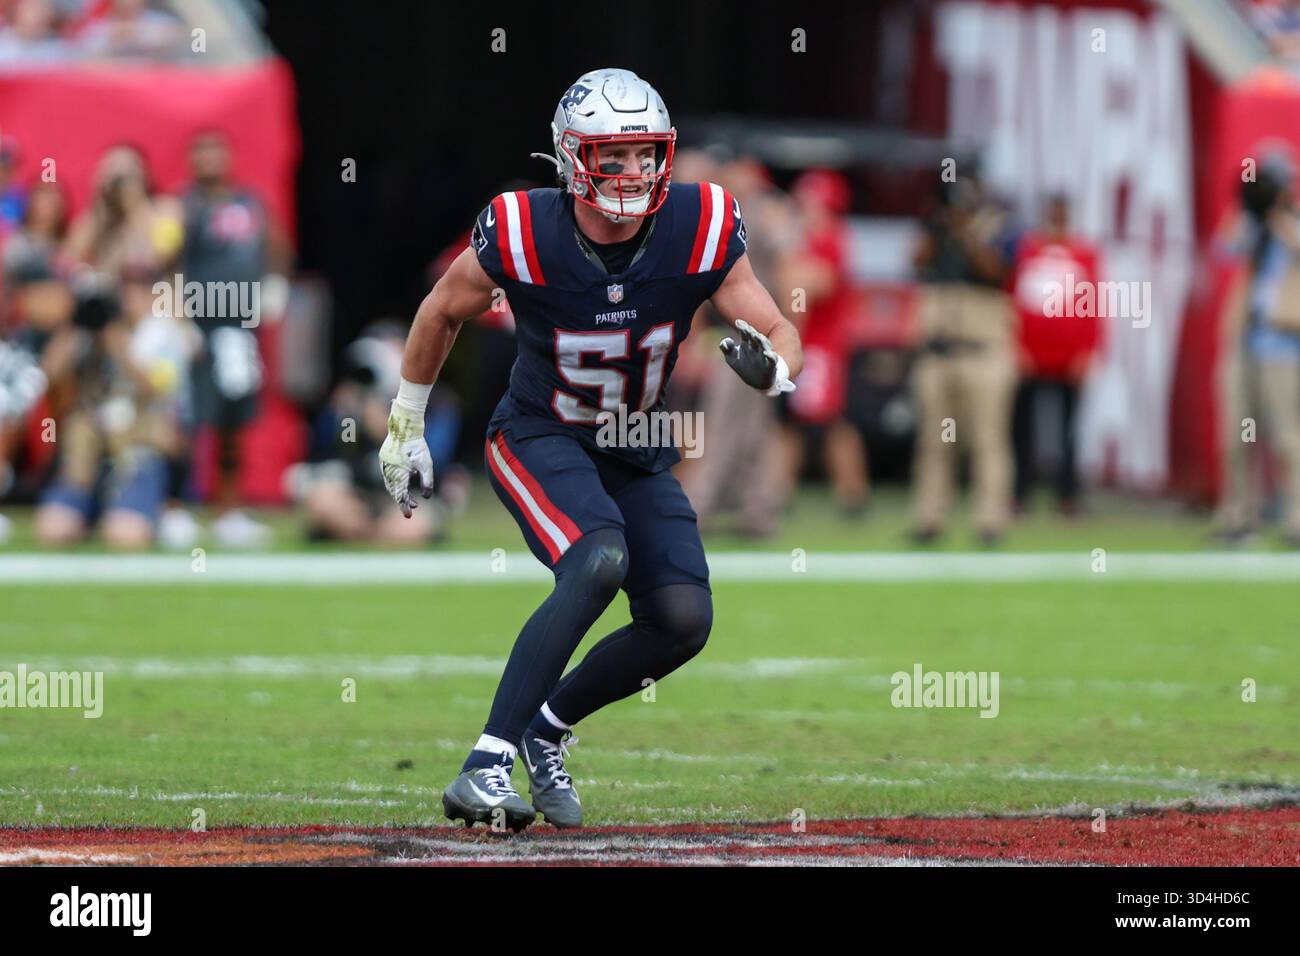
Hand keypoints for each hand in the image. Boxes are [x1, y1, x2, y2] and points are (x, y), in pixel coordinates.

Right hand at [378, 402, 434, 517]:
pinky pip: (388, 476)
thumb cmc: (418, 446)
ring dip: (399, 493)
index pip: (401, 494)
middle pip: (394, 491)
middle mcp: (389, 471)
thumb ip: (427, 481)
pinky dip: (394, 484)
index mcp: (399, 472)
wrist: (405, 428)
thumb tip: (426, 496)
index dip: (404, 506)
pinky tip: (403, 486)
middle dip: (403, 501)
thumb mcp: (426, 464)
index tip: (409, 516)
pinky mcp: (384, 460)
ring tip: (410, 500)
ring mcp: (384, 465)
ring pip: (390, 485)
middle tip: (413, 508)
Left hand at [719, 319, 795, 395]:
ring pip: (764, 346)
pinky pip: (772, 360)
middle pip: (755, 338)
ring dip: (761, 340)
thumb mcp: (732, 358)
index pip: (745, 334)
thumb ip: (726, 348)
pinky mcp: (770, 366)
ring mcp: (764, 356)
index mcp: (747, 344)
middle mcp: (756, 348)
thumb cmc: (744, 367)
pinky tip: (766, 353)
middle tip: (747, 328)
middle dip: (751, 333)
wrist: (756, 382)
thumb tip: (725, 342)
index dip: (743, 328)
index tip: (738, 322)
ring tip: (757, 335)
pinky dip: (771, 356)